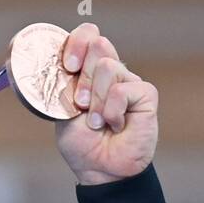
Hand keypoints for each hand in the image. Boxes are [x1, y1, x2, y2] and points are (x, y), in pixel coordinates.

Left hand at [54, 23, 157, 185]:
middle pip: (98, 44)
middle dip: (82, 77)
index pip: (87, 34)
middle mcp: (110, 70)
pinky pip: (124, 90)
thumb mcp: (61, 108)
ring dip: (96, 99)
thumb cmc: (81, 140)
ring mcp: (129, 80)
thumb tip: (57, 63)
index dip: (76, 43)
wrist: (99, 168)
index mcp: (88, 68)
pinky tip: (114, 125)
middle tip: (80, 103)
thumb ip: (63, 82)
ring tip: (96, 121)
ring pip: (110, 67)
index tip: (67, 66)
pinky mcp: (146, 95)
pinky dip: (112, 111)